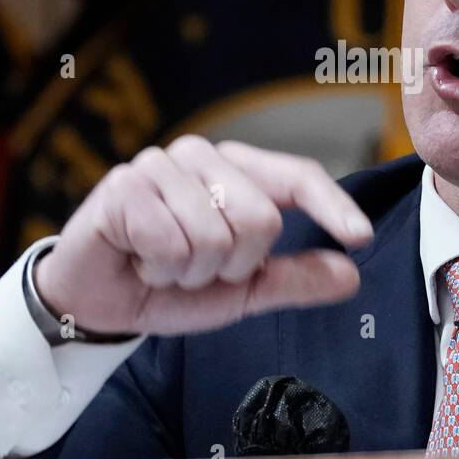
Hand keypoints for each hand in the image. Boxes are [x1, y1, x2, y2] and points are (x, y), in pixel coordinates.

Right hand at [33, 136, 372, 336]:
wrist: (98, 301)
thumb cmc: (169, 284)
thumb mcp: (241, 290)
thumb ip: (292, 279)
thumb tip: (350, 273)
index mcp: (236, 172)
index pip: (297, 176)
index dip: (331, 205)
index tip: (360, 237)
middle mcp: (201, 157)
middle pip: (260, 219)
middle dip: (231, 266)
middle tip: (196, 269)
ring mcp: (160, 166)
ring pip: (214, 235)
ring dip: (190, 272)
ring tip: (164, 265)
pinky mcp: (124, 186)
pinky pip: (170, 243)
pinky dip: (158, 268)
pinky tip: (139, 259)